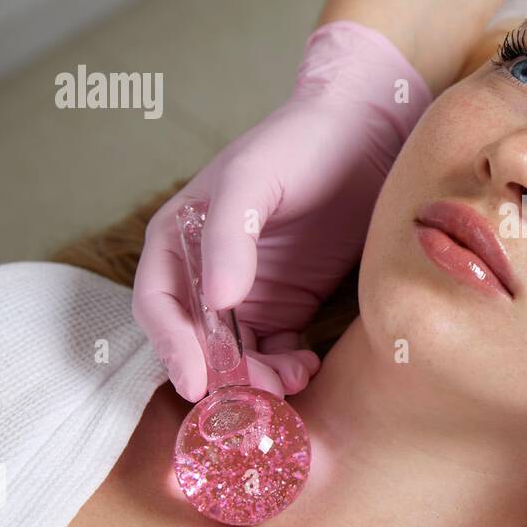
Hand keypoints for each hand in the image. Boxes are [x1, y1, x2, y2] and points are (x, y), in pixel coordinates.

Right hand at [133, 21, 432, 401]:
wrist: (367, 132)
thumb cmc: (300, 142)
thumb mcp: (255, 178)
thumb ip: (229, 237)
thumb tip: (216, 303)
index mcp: (179, 239)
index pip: (159, 305)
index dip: (173, 346)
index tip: (198, 382)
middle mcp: (205, 271)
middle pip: (196, 341)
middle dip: (221, 374)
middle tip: (257, 395)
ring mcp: (247, 290)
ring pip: (236, 354)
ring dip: (256, 378)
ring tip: (291, 380)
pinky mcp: (289, 302)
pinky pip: (274, 350)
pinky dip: (284, 368)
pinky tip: (306, 367)